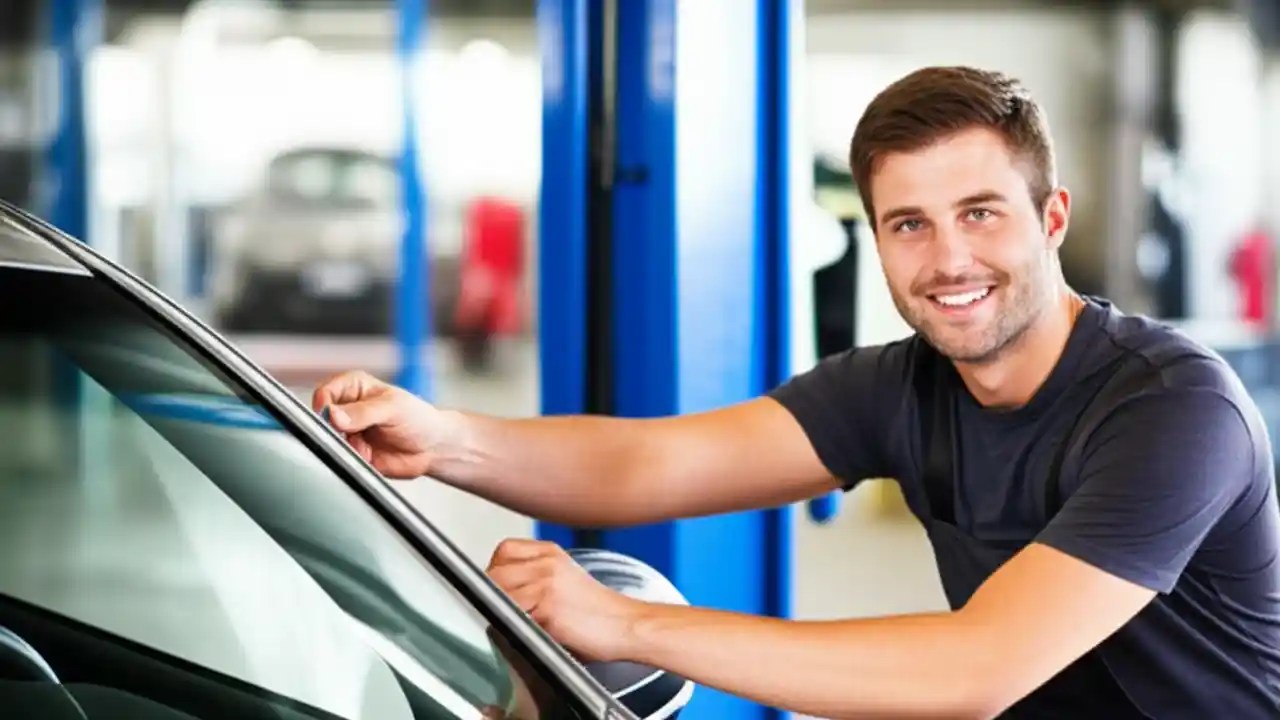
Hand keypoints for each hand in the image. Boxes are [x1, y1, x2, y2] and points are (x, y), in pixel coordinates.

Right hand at [311, 369, 459, 478]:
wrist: (432, 448)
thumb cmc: (419, 418)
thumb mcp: (393, 408)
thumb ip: (363, 412)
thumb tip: (335, 415)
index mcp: (353, 387)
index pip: (324, 393)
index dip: (326, 408)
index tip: (336, 420)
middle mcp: (347, 408)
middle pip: (321, 419)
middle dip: (335, 432)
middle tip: (353, 436)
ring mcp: (347, 432)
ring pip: (328, 441)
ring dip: (346, 447)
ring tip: (367, 447)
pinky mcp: (352, 452)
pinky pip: (339, 459)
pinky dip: (351, 460)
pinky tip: (370, 455)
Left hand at [486, 539, 644, 663]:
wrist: (627, 625)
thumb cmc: (599, 612)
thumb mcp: (565, 580)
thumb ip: (535, 577)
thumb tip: (499, 591)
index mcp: (550, 552)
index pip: (504, 550)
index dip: (496, 570)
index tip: (498, 589)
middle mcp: (547, 562)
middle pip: (495, 572)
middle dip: (492, 594)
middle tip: (503, 613)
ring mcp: (546, 583)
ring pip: (499, 593)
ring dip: (501, 612)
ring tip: (518, 625)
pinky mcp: (547, 607)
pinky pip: (512, 615)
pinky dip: (513, 627)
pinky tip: (530, 632)